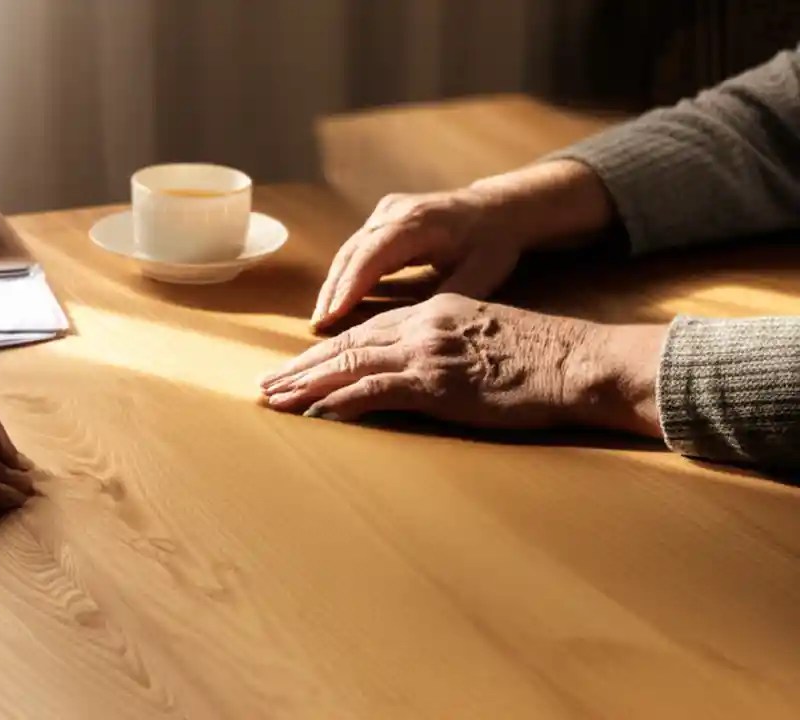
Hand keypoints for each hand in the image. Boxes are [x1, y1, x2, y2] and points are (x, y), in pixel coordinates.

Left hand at [262, 294, 663, 434]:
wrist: (581, 362)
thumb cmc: (546, 359)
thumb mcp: (489, 339)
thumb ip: (451, 347)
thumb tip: (427, 372)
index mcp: (436, 311)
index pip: (368, 330)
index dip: (328, 350)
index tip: (298, 366)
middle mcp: (423, 324)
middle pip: (347, 344)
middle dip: (302, 366)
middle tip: (267, 385)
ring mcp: (427, 352)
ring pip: (350, 363)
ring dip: (306, 385)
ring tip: (275, 400)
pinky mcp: (436, 381)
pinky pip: (374, 390)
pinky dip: (339, 401)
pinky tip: (316, 413)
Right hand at [312, 187, 519, 329]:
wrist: (498, 208)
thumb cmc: (494, 242)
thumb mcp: (483, 273)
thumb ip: (450, 299)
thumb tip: (418, 331)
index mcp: (418, 222)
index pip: (372, 256)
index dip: (349, 288)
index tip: (331, 317)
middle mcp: (394, 212)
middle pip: (352, 253)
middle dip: (333, 291)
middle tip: (317, 326)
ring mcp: (385, 213)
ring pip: (349, 251)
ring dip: (334, 285)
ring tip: (321, 319)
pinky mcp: (382, 220)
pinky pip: (357, 250)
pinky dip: (344, 276)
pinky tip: (336, 302)